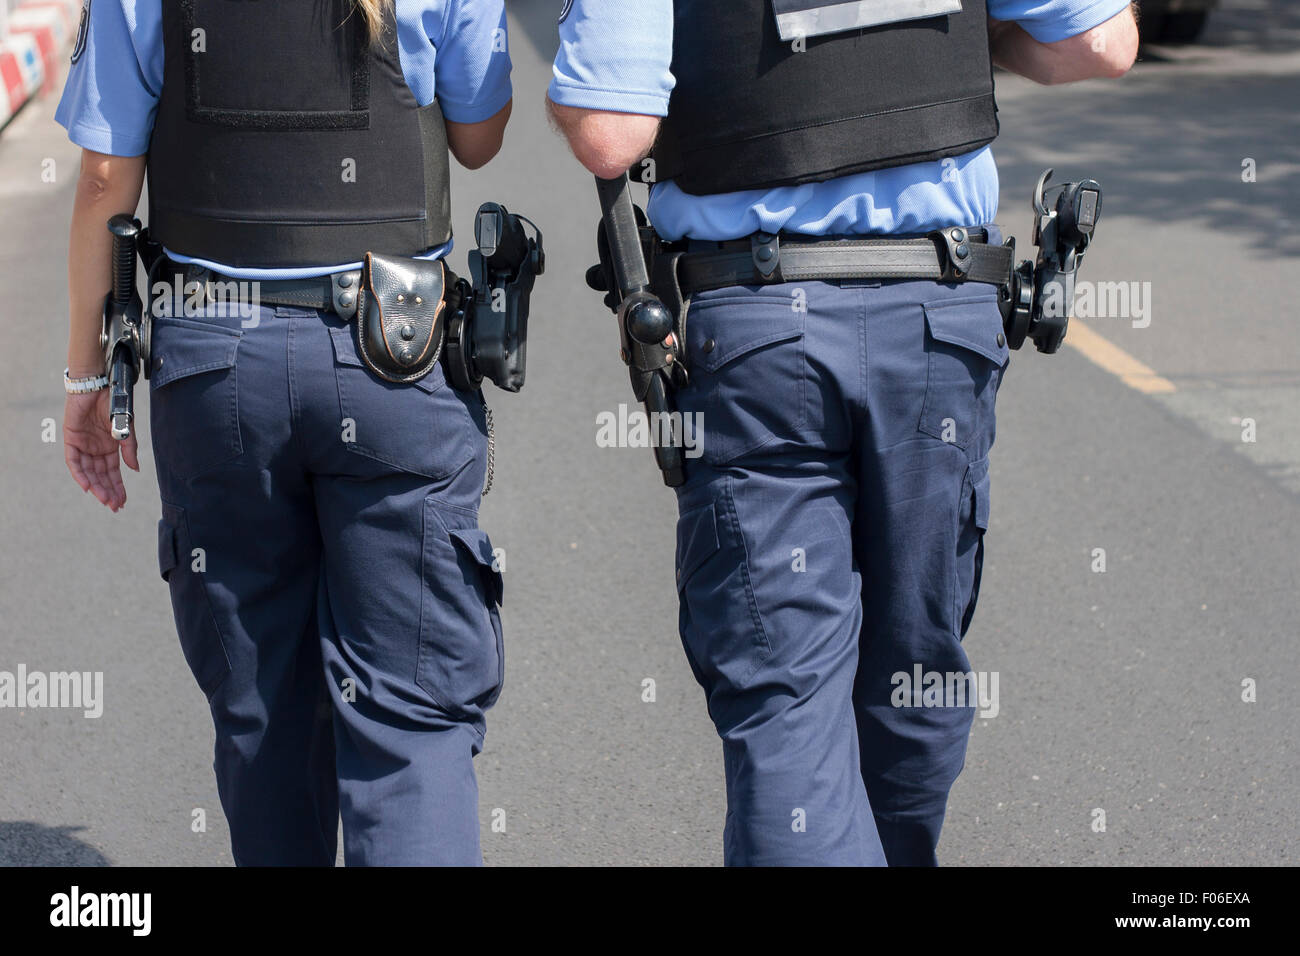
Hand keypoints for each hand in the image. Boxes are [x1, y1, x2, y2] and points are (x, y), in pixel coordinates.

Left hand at [63, 389, 139, 510]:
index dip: (117, 487)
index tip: (122, 501)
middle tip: (114, 506)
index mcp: (109, 448)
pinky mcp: (71, 440)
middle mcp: (95, 449)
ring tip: (104, 499)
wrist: (97, 386)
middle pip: (100, 475)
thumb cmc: (113, 404)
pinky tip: (87, 486)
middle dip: (107, 491)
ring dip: (95, 486)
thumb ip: (129, 449)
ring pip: (88, 472)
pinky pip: (73, 462)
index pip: (112, 473)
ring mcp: (83, 445)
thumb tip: (134, 470)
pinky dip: (79, 474)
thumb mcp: (126, 429)